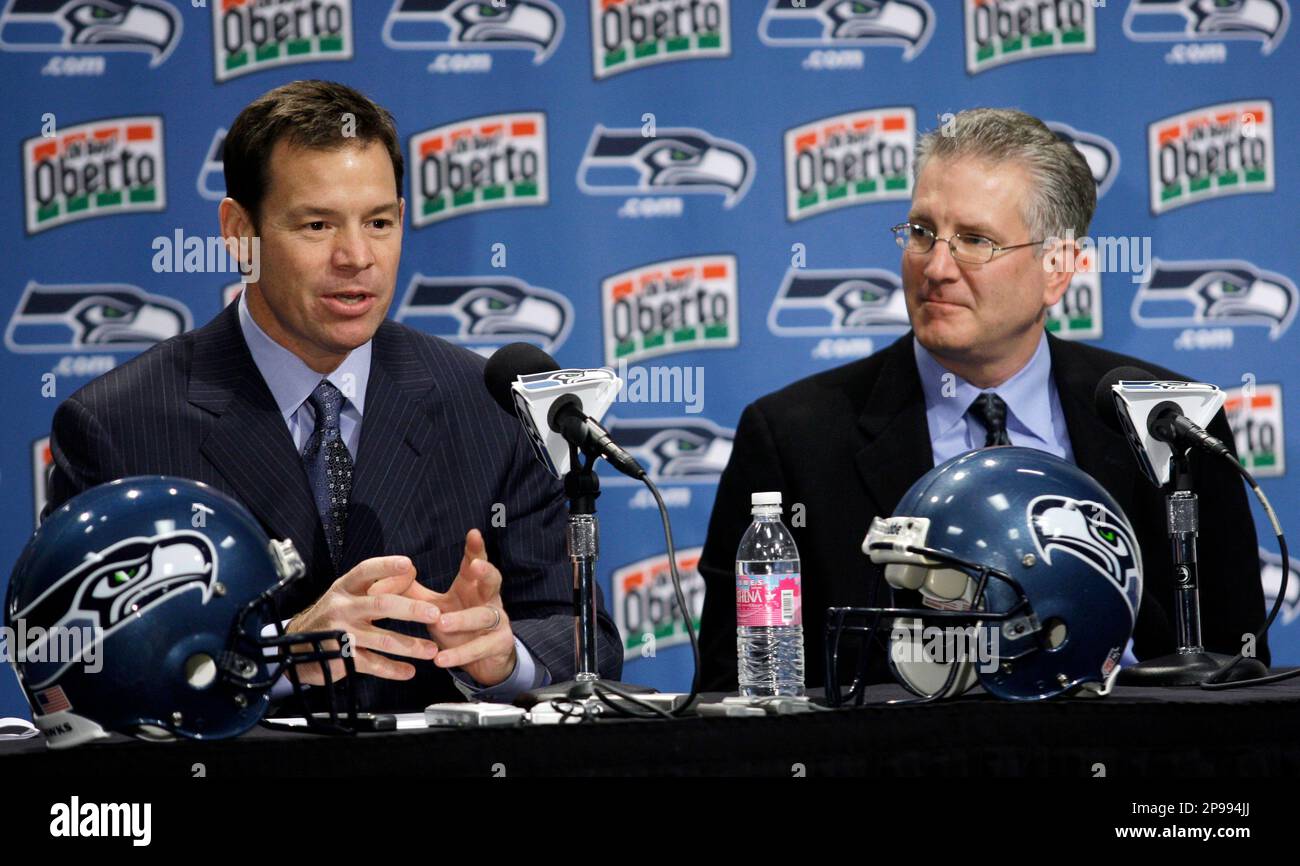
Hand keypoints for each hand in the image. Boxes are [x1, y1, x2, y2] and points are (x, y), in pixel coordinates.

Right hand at [286, 556, 441, 684]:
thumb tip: (411, 571)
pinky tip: (408, 671)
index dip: (386, 567)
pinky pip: (372, 664)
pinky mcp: (341, 657)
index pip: (366, 571)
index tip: (408, 565)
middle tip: (435, 614)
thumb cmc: (333, 616)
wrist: (297, 647)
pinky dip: (392, 669)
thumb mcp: (349, 595)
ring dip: (409, 645)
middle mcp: (342, 607)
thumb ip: (379, 585)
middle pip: (381, 605)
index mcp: (345, 588)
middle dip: (410, 609)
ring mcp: (341, 633)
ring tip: (431, 650)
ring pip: (381, 639)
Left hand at [369, 529, 516, 686]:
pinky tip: (441, 660)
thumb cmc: (458, 626)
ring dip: (463, 619)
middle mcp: (489, 600)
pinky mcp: (499, 645)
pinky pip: (480, 648)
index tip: (472, 533)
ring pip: (484, 616)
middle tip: (474, 566)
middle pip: (493, 580)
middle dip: (485, 571)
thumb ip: (413, 593)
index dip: (475, 548)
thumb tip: (387, 577)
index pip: (475, 562)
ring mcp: (497, 622)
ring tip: (441, 622)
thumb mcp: (436, 607)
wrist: (485, 660)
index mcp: (473, 587)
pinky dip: (460, 654)